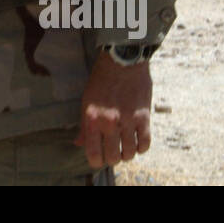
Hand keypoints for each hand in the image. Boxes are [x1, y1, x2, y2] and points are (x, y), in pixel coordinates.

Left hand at [73, 51, 152, 168]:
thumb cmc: (102, 79)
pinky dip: (141, 147)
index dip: (96, 161)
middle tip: (113, 152)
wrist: (123, 61)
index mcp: (92, 118)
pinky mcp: (144, 117)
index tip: (99, 159)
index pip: (93, 152)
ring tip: (125, 147)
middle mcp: (109, 122)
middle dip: (113, 158)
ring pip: (130, 153)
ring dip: (127, 153)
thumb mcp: (87, 100)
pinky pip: (145, 143)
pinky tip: (137, 142)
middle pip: (113, 157)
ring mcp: (127, 120)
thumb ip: (84, 124)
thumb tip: (79, 143)